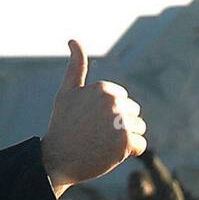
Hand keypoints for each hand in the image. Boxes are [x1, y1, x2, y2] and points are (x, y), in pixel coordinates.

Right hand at [42, 40, 145, 197]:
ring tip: (104, 144)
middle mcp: (113, 102)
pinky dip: (130, 153)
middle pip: (133, 113)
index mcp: (103, 88)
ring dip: (125, 139)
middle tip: (97, 135)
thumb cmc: (62, 126)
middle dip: (120, 125)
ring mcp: (120, 122)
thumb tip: (73, 40)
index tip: (91, 122)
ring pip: (139, 128)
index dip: (109, 114)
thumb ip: (76, 66)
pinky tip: (111, 153)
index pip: (123, 100)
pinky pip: (141, 145)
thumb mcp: (67, 92)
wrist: (56, 159)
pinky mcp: (125, 143)